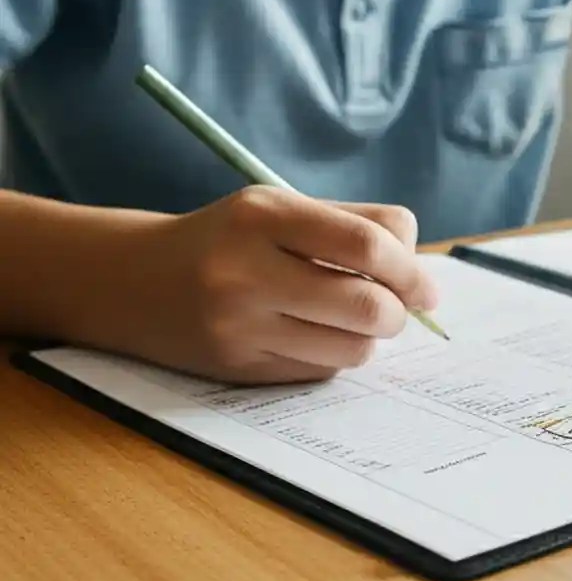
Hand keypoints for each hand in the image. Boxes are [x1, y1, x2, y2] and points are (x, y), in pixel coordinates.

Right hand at [116, 186, 434, 382]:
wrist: (134, 280)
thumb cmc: (231, 239)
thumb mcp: (282, 209)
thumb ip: (357, 225)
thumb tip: (423, 272)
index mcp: (263, 215)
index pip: (366, 245)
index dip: (410, 270)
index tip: (426, 288)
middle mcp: (245, 270)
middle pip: (366, 305)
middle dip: (397, 312)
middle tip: (396, 310)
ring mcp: (238, 324)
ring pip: (350, 348)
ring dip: (369, 339)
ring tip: (352, 321)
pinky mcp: (237, 368)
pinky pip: (319, 371)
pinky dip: (333, 356)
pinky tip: (310, 337)